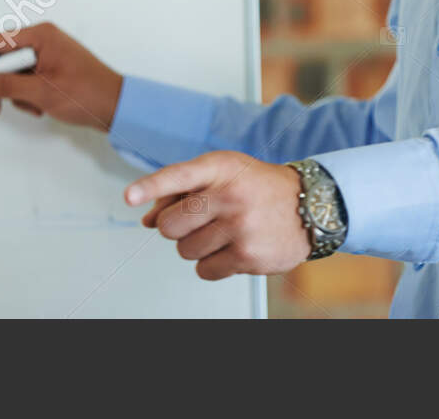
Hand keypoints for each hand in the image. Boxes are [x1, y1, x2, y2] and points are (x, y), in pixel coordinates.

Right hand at [0, 22, 121, 129]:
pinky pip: (26, 82)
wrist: (118, 108)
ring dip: (16, 95)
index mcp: (40, 36)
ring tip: (34, 108)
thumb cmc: (85, 94)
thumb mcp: (41, 92)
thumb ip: (6, 85)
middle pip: (1, 59)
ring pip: (12, 74)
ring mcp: (47, 55)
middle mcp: (42, 40)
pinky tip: (42, 108)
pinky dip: (27, 98)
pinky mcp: (50, 70)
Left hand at [126, 150, 309, 279]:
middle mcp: (230, 195)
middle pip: (169, 225)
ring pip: (184, 251)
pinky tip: (232, 248)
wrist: (309, 205)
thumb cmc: (257, 187)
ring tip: (221, 231)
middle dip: (175, 227)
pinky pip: (204, 271)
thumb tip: (145, 220)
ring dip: (195, 246)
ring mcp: (240, 227)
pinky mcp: (248, 256)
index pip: (178, 176)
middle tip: (198, 220)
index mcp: (220, 167)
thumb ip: (182, 192)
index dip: (151, 187)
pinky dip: (211, 264)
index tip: (129, 197)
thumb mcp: (224, 174)